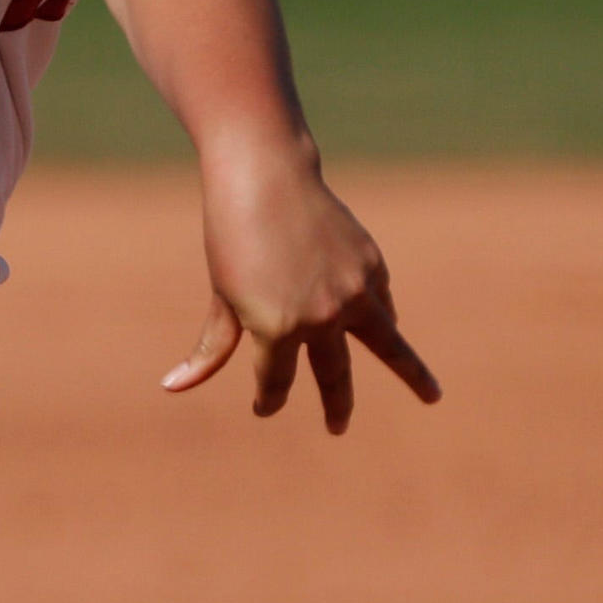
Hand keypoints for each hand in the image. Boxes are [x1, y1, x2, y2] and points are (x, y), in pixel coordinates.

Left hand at [163, 143, 439, 430]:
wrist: (267, 174)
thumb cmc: (232, 236)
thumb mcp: (221, 295)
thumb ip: (210, 349)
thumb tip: (171, 388)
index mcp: (277, 329)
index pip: (277, 382)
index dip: (269, 398)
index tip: (264, 406)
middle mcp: (322, 317)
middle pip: (334, 378)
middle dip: (335, 407)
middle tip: (336, 428)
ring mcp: (354, 292)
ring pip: (389, 346)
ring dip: (412, 374)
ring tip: (431, 396)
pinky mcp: (371, 266)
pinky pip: (381, 304)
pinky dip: (382, 318)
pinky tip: (387, 328)